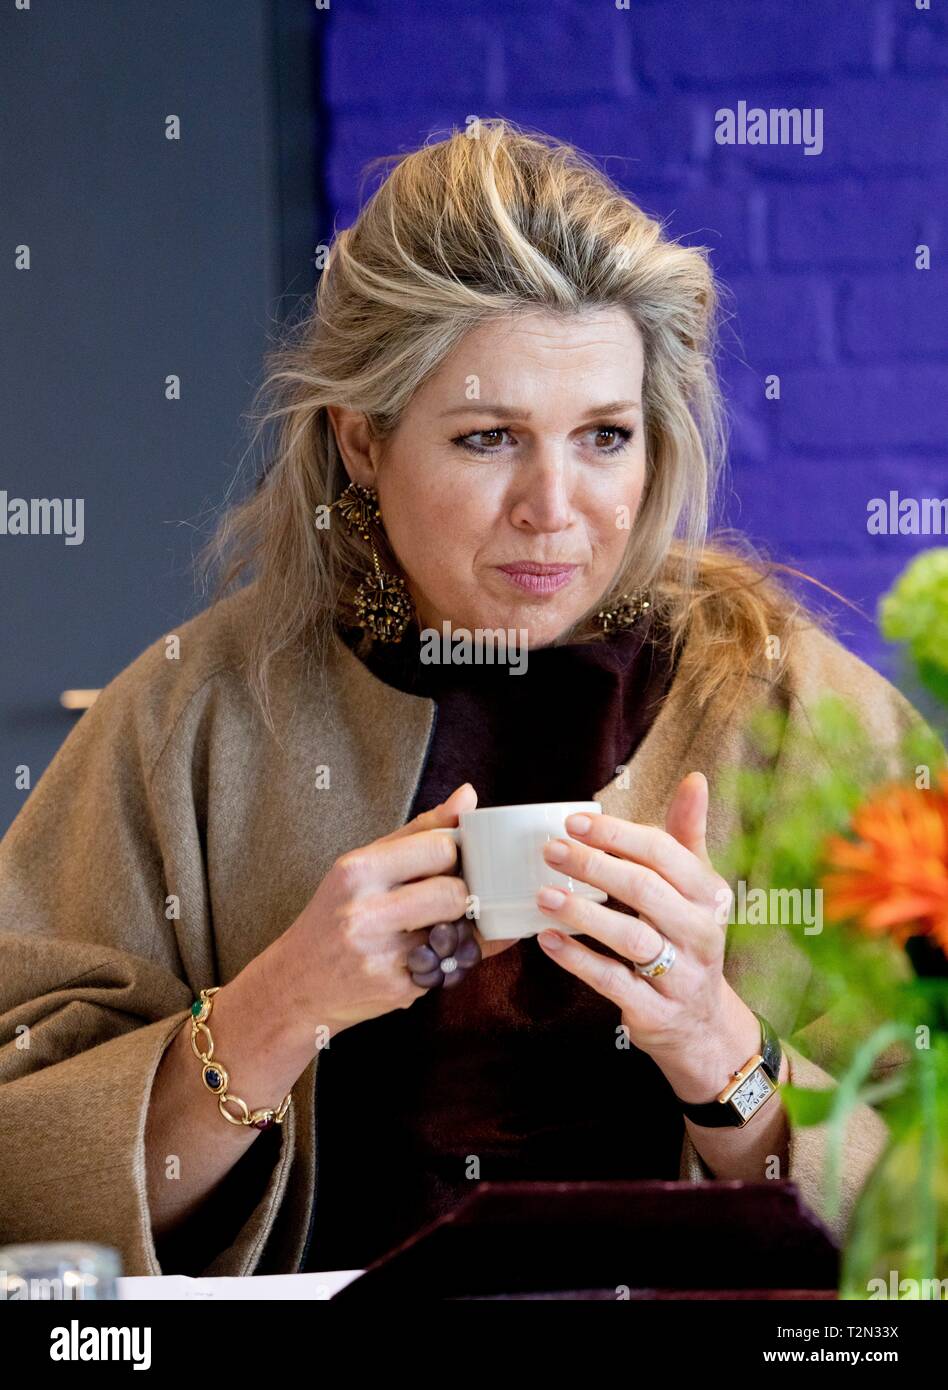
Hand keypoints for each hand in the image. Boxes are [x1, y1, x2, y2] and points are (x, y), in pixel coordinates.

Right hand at [277, 783, 516, 1038]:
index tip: (448, 865)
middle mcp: (365, 913)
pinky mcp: (396, 990)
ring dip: (458, 930)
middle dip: (461, 896)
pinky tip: (422, 958)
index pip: (440, 847)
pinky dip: (450, 962)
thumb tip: (468, 795)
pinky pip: (453, 968)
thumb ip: (419, 831)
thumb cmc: (336, 915)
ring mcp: (381, 956)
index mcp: (357, 870)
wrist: (295, 984)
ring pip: (458, 932)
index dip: (455, 856)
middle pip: (455, 892)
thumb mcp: (365, 864)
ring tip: (435, 929)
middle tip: (446, 902)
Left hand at [533, 771, 760, 1102]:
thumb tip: (694, 779)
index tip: (573, 821)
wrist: (701, 1025)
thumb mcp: (696, 890)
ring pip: (631, 937)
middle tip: (550, 850)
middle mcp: (702, 933)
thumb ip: (686, 836)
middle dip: (594, 866)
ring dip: (582, 912)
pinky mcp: (656, 1012)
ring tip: (542, 895)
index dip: (617, 834)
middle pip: (644, 889)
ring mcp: (682, 976)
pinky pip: (614, 982)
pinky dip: (578, 959)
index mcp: (710, 895)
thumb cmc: (686, 939)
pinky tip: (547, 939)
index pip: (663, 853)